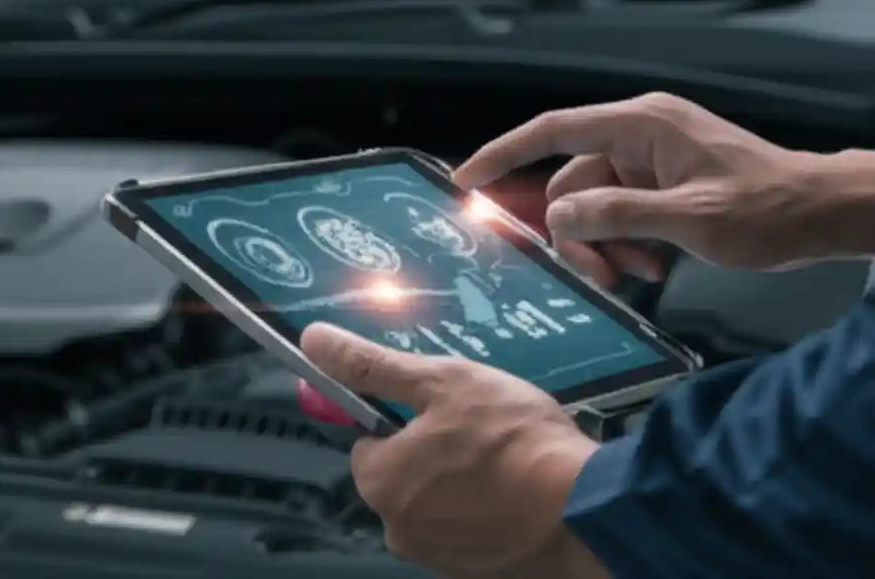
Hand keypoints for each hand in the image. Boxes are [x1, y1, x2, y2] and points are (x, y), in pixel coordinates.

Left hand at [301, 323, 605, 577]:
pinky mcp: (477, 573)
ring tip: (508, 460)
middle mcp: (397, 529)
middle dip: (435, 455)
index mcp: (378, 481)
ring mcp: (438, 558)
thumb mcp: (439, 382)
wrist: (584, 510)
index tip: (444, 410)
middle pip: (403, 477)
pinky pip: (471, 531)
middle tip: (482, 431)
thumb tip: (312, 340)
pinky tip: (521, 491)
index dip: (404, 421)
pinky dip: (488, 513)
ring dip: (462, 484)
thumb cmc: (508, 437)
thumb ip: (373, 365)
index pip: (370, 443)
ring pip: (438, 504)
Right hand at [454, 92, 860, 286]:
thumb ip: (618, 215)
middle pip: (570, 186)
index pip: (551, 131)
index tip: (465, 182)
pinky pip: (617, 213)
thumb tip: (560, 219)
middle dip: (578, 235)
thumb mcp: (690, 220)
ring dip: (605, 245)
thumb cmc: (767, 209)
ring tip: (641, 274)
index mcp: (640, 125)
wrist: (822, 213)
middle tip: (603, 276)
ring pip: (591, 207)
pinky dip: (625, 242)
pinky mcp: (659, 182)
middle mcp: (637, 134)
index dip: (502, 154)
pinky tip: (653, 267)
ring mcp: (648, 159)